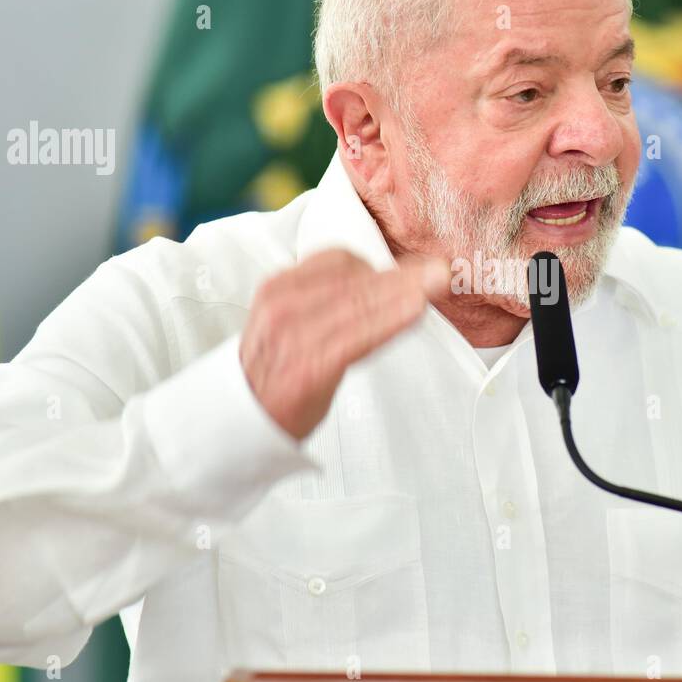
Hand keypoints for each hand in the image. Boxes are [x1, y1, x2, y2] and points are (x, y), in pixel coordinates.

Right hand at [239, 249, 448, 439]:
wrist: (240, 420)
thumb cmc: (274, 372)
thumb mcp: (288, 321)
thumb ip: (325, 299)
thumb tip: (382, 283)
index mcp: (279, 288)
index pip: (339, 260)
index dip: (383, 264)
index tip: (416, 267)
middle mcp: (283, 305)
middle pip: (356, 279)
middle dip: (404, 274)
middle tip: (440, 269)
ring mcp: (293, 335)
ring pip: (361, 303)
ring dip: (406, 291)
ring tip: (438, 283)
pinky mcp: (308, 366)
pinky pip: (358, 335)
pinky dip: (391, 320)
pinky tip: (416, 312)